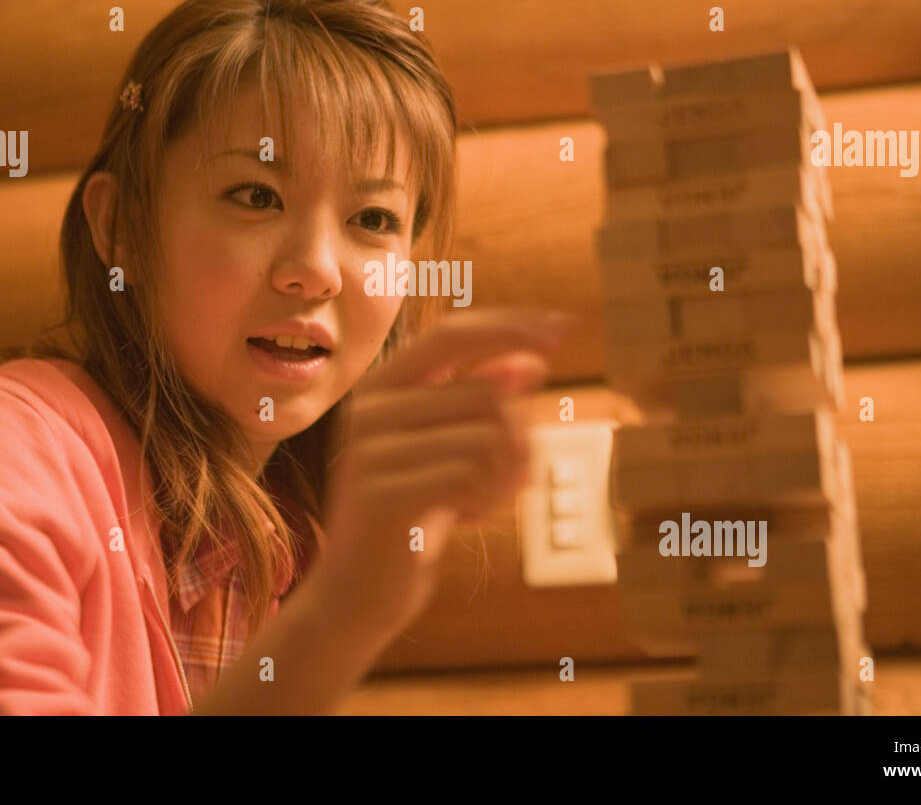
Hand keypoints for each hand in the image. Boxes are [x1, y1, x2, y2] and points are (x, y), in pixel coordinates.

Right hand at [309, 307, 575, 638]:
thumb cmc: (411, 515)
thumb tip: (530, 362)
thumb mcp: (451, 450)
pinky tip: (465, 518)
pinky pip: (472, 474)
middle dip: (519, 440)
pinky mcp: (381, 493)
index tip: (563, 328)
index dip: (510, 327)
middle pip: (487, 394)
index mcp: (382, 386)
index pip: (453, 334)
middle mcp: (369, 407)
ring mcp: (370, 449)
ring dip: (504, 477)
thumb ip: (481, 402)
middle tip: (508, 479)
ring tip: (479, 502)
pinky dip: (487, 500)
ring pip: (489, 435)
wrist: (357, 593)